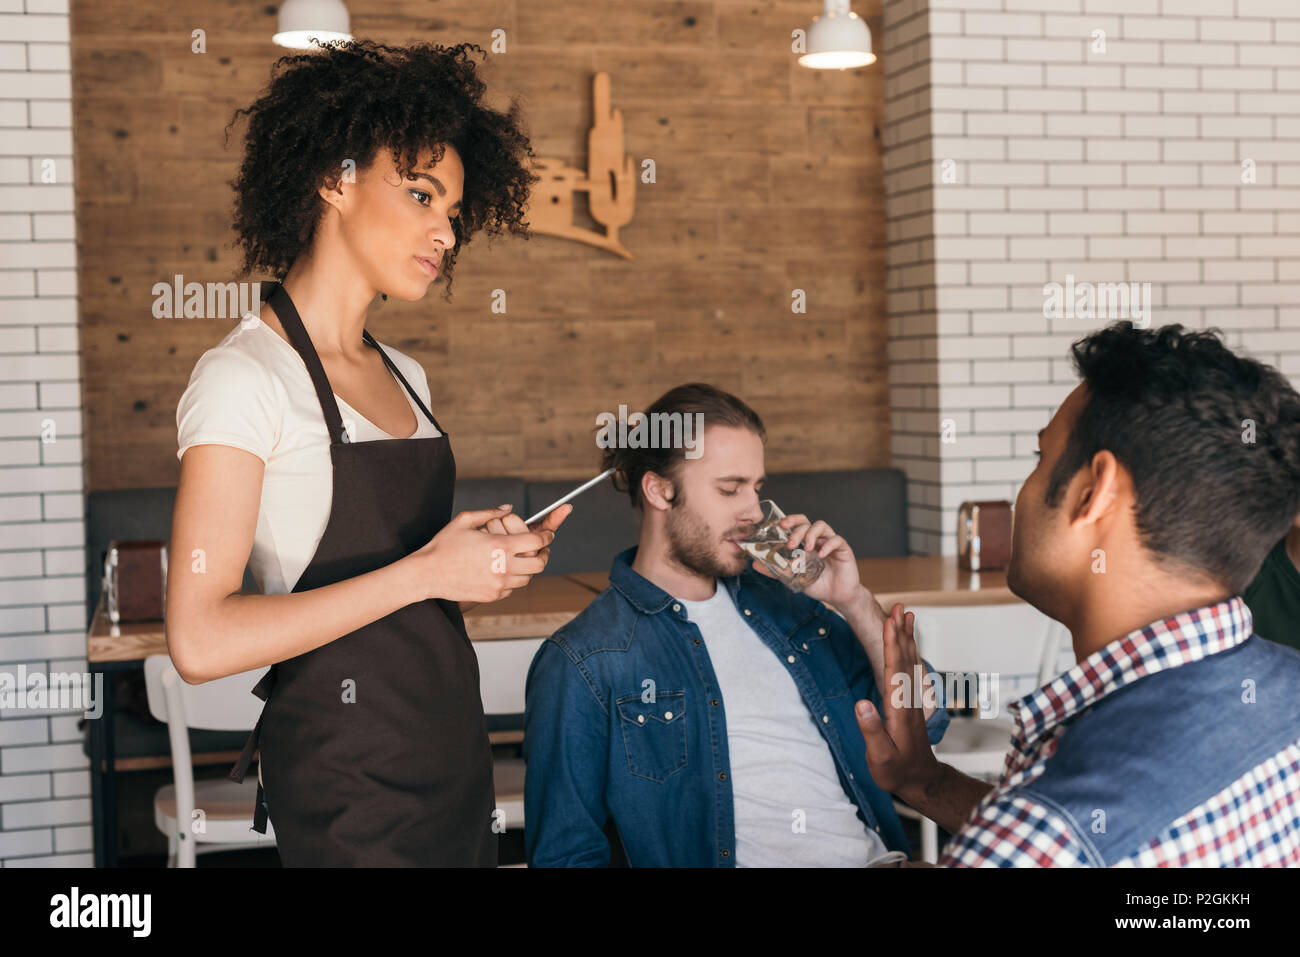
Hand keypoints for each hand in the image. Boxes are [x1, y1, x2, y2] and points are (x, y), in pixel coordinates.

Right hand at [415, 505, 557, 602]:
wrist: (427, 574)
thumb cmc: (444, 545)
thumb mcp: (465, 520)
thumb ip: (490, 512)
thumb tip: (508, 508)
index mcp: (500, 546)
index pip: (537, 541)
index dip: (547, 536)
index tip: (548, 534)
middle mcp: (503, 567)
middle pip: (539, 563)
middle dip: (544, 554)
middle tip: (541, 549)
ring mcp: (498, 584)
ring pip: (528, 578)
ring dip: (528, 568)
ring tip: (522, 559)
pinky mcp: (492, 596)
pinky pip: (512, 589)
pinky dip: (513, 580)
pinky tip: (505, 571)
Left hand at [747, 513, 861, 607]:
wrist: (836, 596)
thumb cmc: (817, 583)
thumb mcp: (793, 577)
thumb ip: (776, 569)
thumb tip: (755, 563)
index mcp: (805, 542)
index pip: (797, 524)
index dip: (790, 520)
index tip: (781, 525)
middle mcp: (817, 539)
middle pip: (807, 522)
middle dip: (797, 528)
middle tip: (791, 543)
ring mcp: (830, 542)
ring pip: (821, 526)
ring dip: (811, 534)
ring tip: (807, 549)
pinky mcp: (843, 549)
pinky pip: (836, 540)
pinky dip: (827, 545)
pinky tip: (821, 555)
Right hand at [853, 602, 941, 801]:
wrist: (920, 781)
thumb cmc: (896, 771)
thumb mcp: (879, 756)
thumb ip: (871, 730)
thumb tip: (861, 703)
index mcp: (898, 709)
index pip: (894, 671)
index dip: (891, 646)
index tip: (889, 623)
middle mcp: (907, 700)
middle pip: (904, 660)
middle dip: (900, 632)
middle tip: (899, 607)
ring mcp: (911, 700)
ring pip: (909, 662)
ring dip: (907, 637)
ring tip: (906, 615)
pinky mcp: (910, 702)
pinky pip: (909, 670)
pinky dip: (908, 651)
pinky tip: (906, 642)